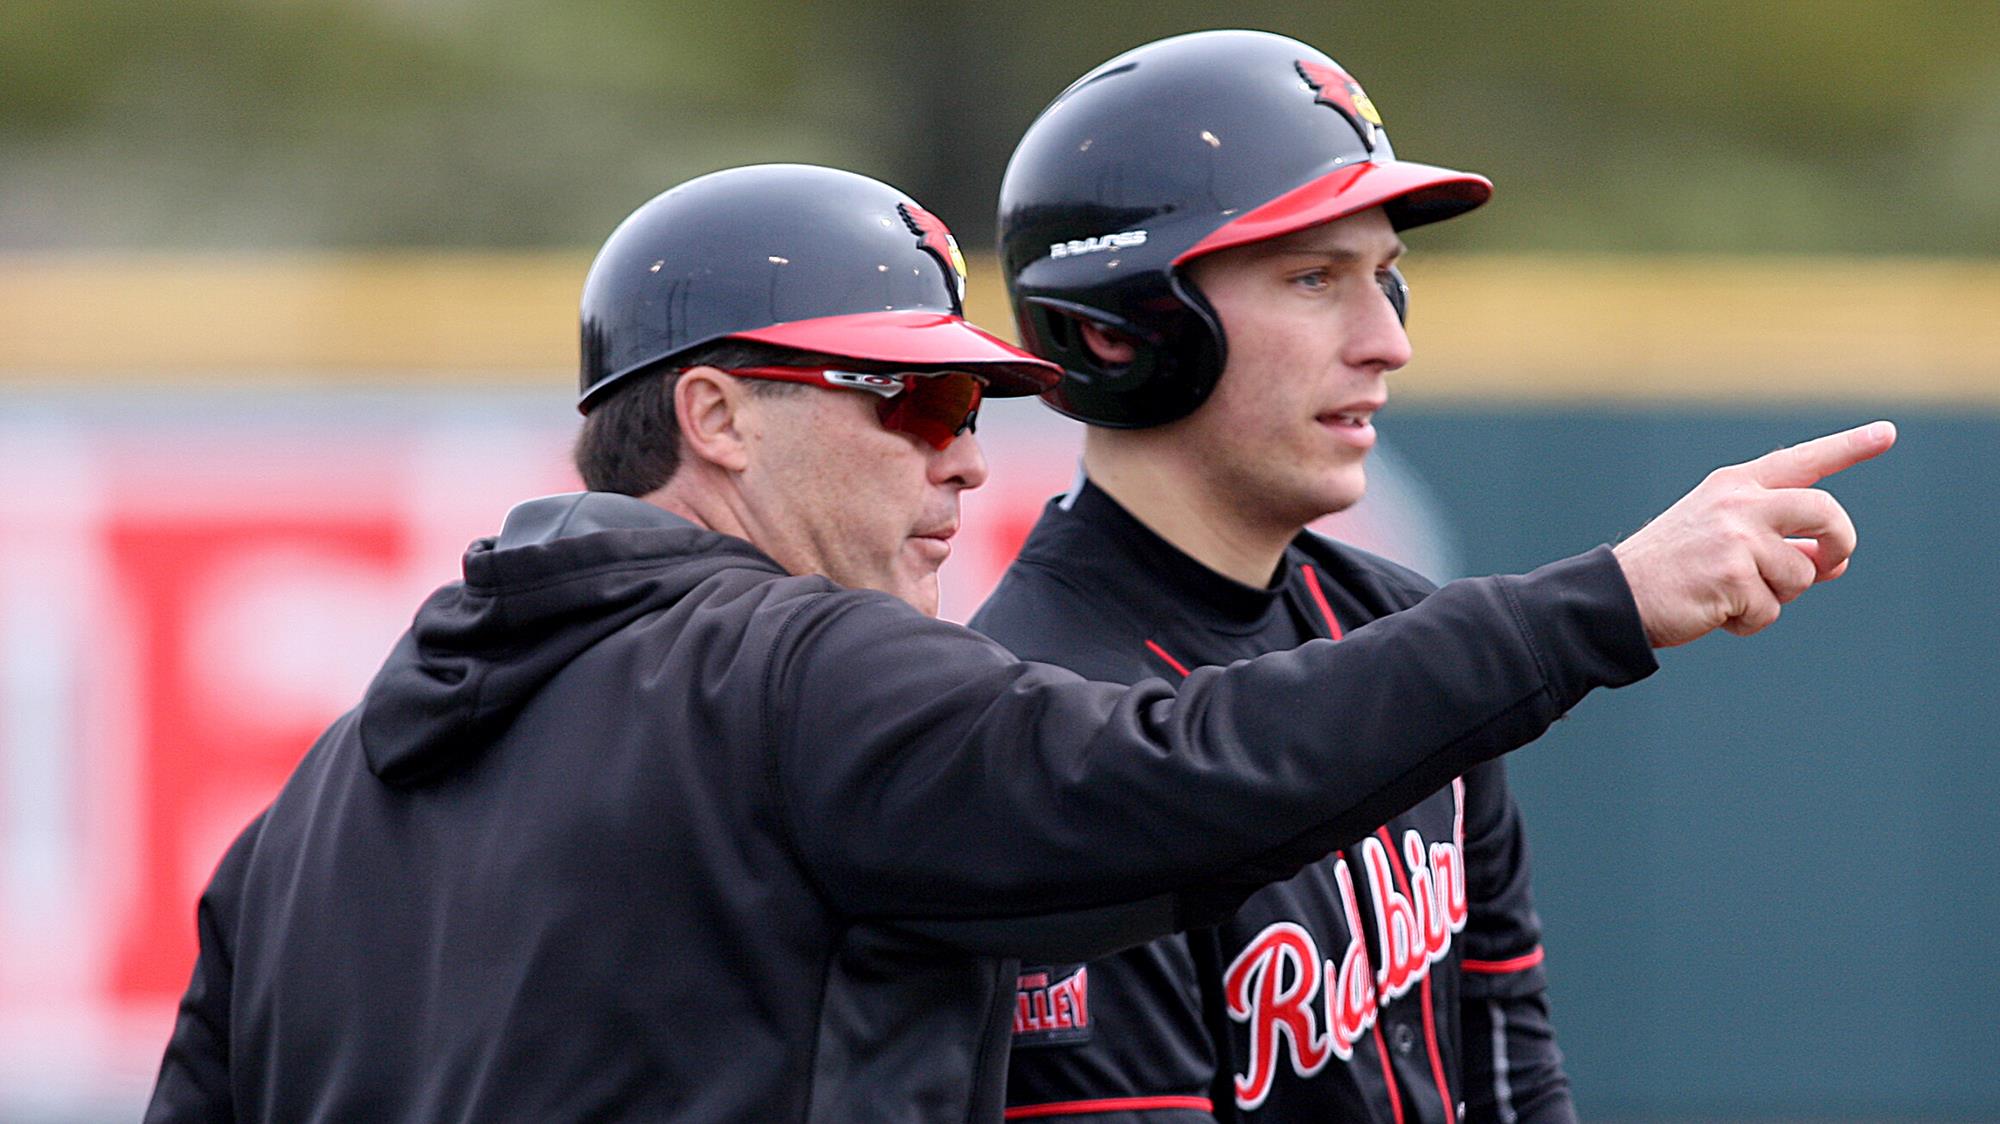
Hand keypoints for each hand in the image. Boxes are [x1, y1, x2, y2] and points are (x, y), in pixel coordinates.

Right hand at [1612, 421, 1895, 647]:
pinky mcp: (1734, 577)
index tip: (1887, 433)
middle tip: (1830, 564)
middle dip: (1839, 543)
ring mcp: (1737, 538)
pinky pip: (1771, 610)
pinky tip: (1716, 613)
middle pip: (1826, 511)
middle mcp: (1739, 502)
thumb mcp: (1722, 539)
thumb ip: (1777, 539)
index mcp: (1734, 485)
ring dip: (1776, 596)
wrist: (1615, 596)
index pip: (1802, 461)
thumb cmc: (1670, 569)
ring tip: (1732, 596)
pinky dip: (1749, 622)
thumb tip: (1833, 560)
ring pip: (1802, 573)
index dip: (1849, 447)